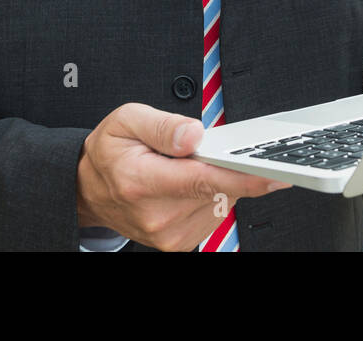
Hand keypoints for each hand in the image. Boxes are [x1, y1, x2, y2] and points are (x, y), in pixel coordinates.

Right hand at [76, 103, 289, 250]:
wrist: (88, 190)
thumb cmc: (109, 153)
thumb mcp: (126, 120)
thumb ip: (163, 125)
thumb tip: (194, 135)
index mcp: (142, 180)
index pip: (203, 180)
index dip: (243, 177)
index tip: (273, 175)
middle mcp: (157, 214)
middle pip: (217, 188)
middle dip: (220, 164)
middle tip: (197, 149)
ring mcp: (168, 233)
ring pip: (221, 200)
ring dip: (214, 180)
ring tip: (182, 168)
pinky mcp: (178, 242)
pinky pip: (213, 213)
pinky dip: (210, 194)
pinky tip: (187, 184)